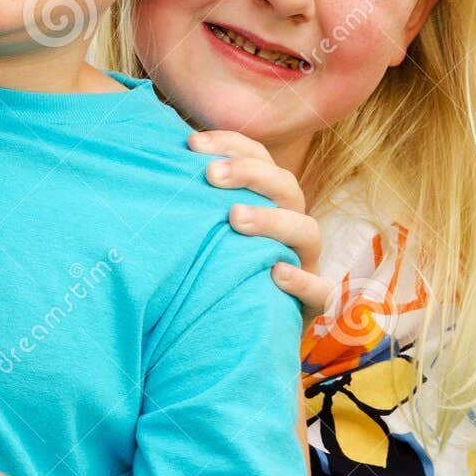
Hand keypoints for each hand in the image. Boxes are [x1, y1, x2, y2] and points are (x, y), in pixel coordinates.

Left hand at [191, 129, 332, 316]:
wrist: (226, 330)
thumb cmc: (208, 268)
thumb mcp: (199, 230)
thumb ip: (189, 199)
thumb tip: (153, 158)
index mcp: (267, 201)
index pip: (260, 160)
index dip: (232, 145)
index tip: (192, 145)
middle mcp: (289, 227)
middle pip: (287, 187)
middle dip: (251, 175)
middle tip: (211, 175)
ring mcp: (304, 263)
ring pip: (308, 232)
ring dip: (272, 221)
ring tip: (234, 218)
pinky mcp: (310, 304)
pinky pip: (321, 290)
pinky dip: (302, 281)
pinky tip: (275, 273)